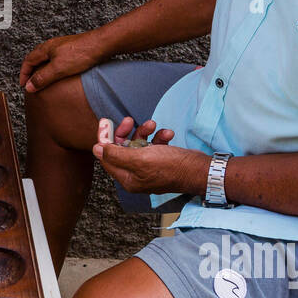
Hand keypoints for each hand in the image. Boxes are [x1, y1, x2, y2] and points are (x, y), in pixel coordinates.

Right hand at [20, 31, 107, 92]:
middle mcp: (53, 46)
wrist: (102, 45)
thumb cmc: (82, 52)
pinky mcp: (73, 51)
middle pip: (37, 59)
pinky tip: (61, 75)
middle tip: (31, 83)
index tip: (23, 84)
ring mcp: (63, 48)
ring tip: (45, 81)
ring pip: (48, 60)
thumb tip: (29, 86)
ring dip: (43, 70)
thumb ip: (42, 77)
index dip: (24, 73)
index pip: (28, 61)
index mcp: (46, 48)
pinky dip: (54, 69)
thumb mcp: (58, 68)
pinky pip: (58, 61)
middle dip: (32, 71)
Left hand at [92, 116, 209, 193]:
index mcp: (127, 178)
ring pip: (139, 144)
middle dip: (126, 133)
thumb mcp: (139, 159)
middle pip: (121, 149)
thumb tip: (96, 149)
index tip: (106, 122)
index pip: (107, 157)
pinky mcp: (161, 161)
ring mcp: (149, 168)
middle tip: (128, 119)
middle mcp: (136, 174)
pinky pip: (154, 145)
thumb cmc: (172, 167)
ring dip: (145, 132)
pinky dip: (159, 137)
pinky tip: (167, 133)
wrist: (201, 170)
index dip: (105, 139)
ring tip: (154, 124)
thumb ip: (116, 154)